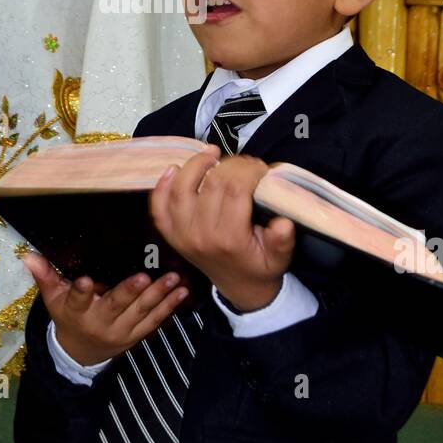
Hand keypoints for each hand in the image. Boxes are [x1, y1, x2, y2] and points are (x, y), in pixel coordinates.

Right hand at [21, 252, 190, 365]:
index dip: (80, 291)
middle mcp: (99, 323)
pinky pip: (154, 322)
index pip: (76, 300)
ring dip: (158, 296)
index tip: (85, 280)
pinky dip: (169, 308)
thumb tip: (28, 255)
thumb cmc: (67, 317)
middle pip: (114, 306)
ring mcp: (120, 331)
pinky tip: (182, 292)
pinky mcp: (136, 336)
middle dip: (129, 292)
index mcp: (75, 312)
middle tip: (145, 276)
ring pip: (140, 313)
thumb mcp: (53, 299)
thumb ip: (45, 276)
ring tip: (174, 279)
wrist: (80, 354)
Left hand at [149, 151, 294, 310]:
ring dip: (195, 165)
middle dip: (231, 164)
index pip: (236, 189)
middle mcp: (201, 236)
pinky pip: (159, 206)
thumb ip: (282, 240)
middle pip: (211, 183)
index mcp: (230, 239)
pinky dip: (162, 185)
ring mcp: (182, 235)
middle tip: (245, 163)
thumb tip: (283, 223)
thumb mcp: (280, 257)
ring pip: (181, 189)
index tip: (261, 168)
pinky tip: (175, 169)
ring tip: (212, 154)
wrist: (240, 288)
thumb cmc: (261, 266)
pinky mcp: (171, 235)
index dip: (249, 170)